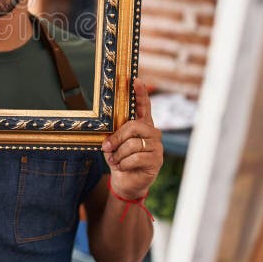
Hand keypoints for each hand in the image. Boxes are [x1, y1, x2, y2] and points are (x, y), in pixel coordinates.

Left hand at [101, 78, 162, 198]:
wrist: (126, 182)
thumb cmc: (120, 159)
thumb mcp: (115, 143)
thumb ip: (115, 133)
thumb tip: (107, 133)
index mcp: (142, 125)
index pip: (143, 106)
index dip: (140, 93)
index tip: (135, 79)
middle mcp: (152, 132)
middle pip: (133, 126)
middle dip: (116, 138)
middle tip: (106, 147)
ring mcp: (156, 146)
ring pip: (133, 144)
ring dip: (118, 154)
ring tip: (115, 160)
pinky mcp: (156, 160)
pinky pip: (135, 158)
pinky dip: (124, 163)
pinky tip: (122, 167)